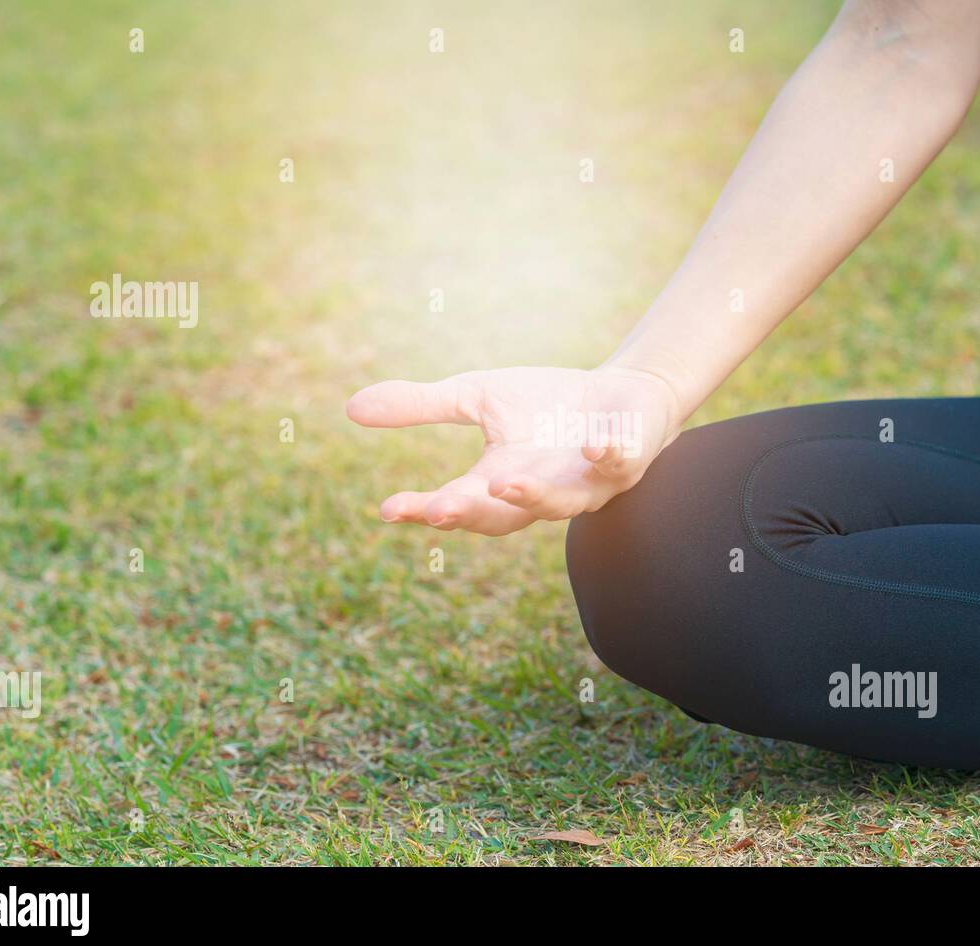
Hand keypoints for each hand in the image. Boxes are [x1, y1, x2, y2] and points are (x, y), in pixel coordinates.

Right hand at [346, 365, 683, 534]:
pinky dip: (606, 456)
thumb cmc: (547, 401)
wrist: (622, 393)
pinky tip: (592, 445)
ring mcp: (587, 483)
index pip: (457, 504)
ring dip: (533, 498)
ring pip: (561, 505)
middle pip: (503, 518)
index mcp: (502, 481)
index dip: (425, 511)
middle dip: (472, 514)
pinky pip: (618, 464)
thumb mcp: (477, 396)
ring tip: (503, 483)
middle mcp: (542, 493)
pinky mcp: (627, 461)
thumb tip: (352, 409)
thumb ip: (422, 406)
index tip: (389, 510)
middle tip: (439, 510)